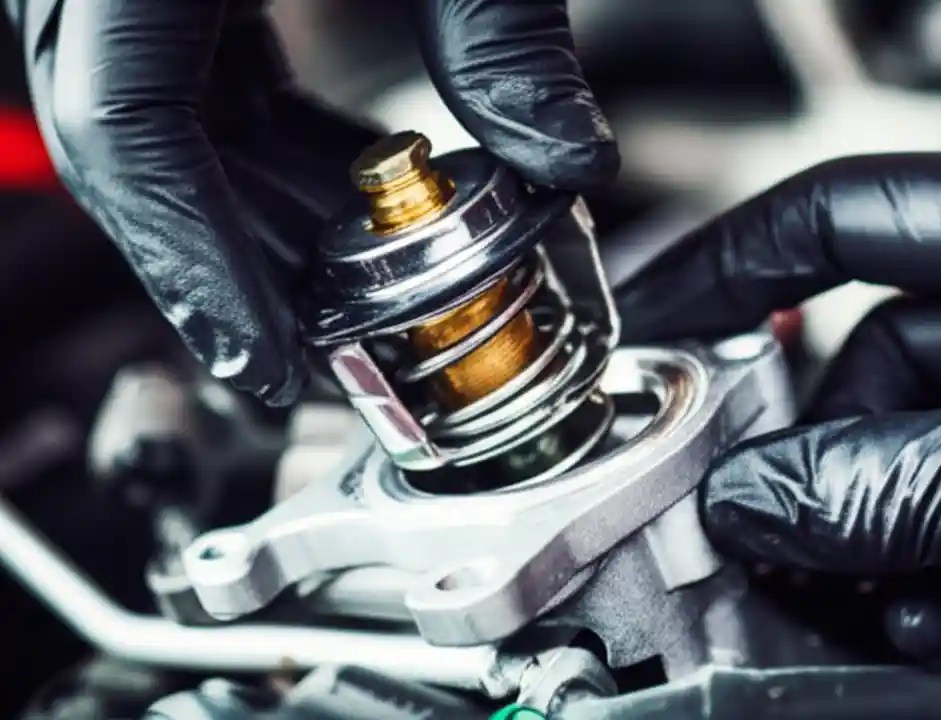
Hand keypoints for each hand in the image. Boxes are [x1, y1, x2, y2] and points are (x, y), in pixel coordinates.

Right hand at [6, 0, 615, 404]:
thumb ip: (499, 27)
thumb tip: (569, 156)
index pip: (130, 130)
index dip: (199, 267)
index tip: (266, 361)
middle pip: (138, 141)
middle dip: (242, 257)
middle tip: (340, 338)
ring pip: (161, 110)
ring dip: (267, 205)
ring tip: (371, 274)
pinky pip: (190, 61)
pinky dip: (269, 133)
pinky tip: (358, 171)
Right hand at [616, 143, 940, 654]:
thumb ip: (892, 487)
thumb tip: (749, 500)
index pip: (846, 217)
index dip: (732, 271)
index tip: (653, 335)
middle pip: (873, 367)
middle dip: (827, 470)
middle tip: (779, 547)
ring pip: (919, 461)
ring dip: (895, 548)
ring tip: (919, 621)